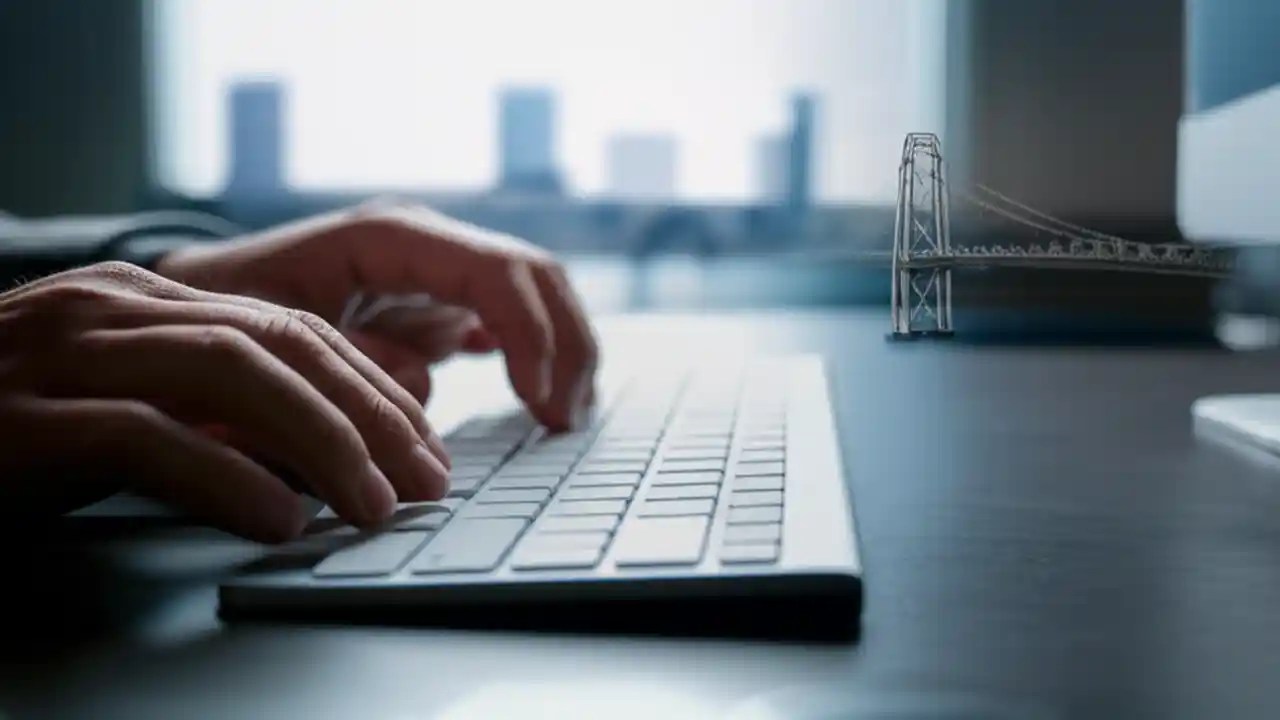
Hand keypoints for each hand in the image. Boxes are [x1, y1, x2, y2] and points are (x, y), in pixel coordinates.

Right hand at [0, 262, 449, 540]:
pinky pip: (152, 439)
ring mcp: (66, 355)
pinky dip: (230, 478)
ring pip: (235, 376)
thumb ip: (205, 405)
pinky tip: (283, 520)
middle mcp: (115, 309)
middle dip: (372, 414)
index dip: (373, 387)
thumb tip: (314, 452)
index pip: (294, 329)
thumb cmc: (4, 425)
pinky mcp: (27, 418)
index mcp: (146, 299)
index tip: (424, 444)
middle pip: (283, 345)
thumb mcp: (116, 397)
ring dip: (325, 442)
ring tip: (380, 505)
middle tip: (430, 479)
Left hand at [157, 201, 598, 429]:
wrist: (198, 297)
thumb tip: (418, 380)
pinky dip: (535, 359)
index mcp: (388, 237)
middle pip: (534, 276)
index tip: (535, 400)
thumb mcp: (263, 337)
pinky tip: (543, 401)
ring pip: (534, 300)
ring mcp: (436, 274)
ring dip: (560, 356)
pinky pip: (508, 325)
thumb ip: (341, 357)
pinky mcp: (437, 306)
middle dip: (564, 345)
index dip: (529, 333)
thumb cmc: (219, 312)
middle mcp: (425, 246)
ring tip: (563, 420)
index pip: (494, 271)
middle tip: (566, 419)